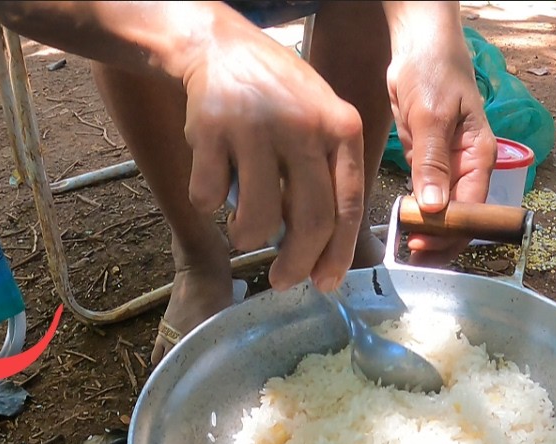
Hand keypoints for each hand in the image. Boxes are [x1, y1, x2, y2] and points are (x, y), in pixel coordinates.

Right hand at [181, 21, 363, 292]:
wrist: (220, 47)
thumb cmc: (277, 96)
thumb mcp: (318, 122)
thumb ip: (326, 175)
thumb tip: (322, 250)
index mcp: (340, 127)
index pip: (348, 205)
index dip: (336, 253)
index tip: (325, 283)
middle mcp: (304, 126)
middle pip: (310, 221)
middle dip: (296, 264)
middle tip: (283, 281)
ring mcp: (256, 128)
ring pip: (258, 219)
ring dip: (246, 237)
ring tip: (242, 226)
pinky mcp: (211, 130)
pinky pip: (209, 198)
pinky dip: (207, 202)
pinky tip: (213, 179)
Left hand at [387, 26, 496, 265]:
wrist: (419, 46)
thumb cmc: (434, 71)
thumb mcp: (431, 116)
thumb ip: (432, 162)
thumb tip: (435, 207)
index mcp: (479, 156)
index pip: (472, 208)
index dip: (451, 231)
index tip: (423, 242)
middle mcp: (467, 166)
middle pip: (461, 216)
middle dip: (441, 238)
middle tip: (412, 253)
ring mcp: (447, 166)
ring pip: (442, 210)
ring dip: (428, 230)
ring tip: (406, 247)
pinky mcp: (426, 162)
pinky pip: (426, 196)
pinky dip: (417, 213)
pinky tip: (402, 225)